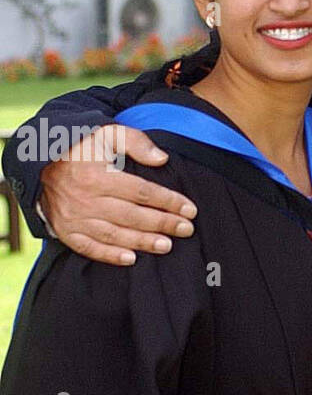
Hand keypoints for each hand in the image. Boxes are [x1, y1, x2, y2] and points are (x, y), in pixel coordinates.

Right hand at [39, 124, 196, 264]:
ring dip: (142, 242)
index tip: (189, 209)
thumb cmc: (80, 149)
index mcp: (97, 175)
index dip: (168, 201)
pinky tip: (131, 260)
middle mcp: (85, 199)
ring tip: (167, 246)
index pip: (141, 191)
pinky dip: (110, 256)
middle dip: (162, 223)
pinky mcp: (66, 231)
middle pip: (132, 215)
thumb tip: (162, 159)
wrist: (39, 164)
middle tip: (186, 229)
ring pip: (114, 234)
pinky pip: (89, 248)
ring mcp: (74, 218)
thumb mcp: (105, 134)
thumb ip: (134, 142)